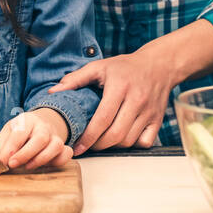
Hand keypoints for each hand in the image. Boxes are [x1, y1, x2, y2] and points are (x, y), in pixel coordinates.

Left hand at [0, 108, 72, 170]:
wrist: (40, 125)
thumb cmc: (20, 131)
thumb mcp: (7, 133)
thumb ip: (1, 147)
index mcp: (27, 120)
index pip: (20, 132)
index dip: (11, 148)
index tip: (3, 161)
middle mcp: (43, 127)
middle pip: (40, 139)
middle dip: (25, 154)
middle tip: (12, 165)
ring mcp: (55, 136)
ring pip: (56, 146)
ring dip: (41, 159)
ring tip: (27, 166)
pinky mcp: (63, 147)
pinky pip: (66, 153)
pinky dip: (58, 161)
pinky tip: (45, 165)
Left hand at [48, 52, 174, 154]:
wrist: (159, 65)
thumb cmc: (125, 67)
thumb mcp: (99, 67)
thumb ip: (75, 79)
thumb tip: (54, 92)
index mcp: (120, 87)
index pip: (102, 119)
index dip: (88, 137)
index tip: (77, 147)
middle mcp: (137, 100)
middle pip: (116, 134)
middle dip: (98, 145)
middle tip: (88, 145)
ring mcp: (149, 112)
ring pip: (129, 140)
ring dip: (113, 145)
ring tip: (102, 140)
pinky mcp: (158, 120)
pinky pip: (145, 142)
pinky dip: (132, 144)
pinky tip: (123, 137)